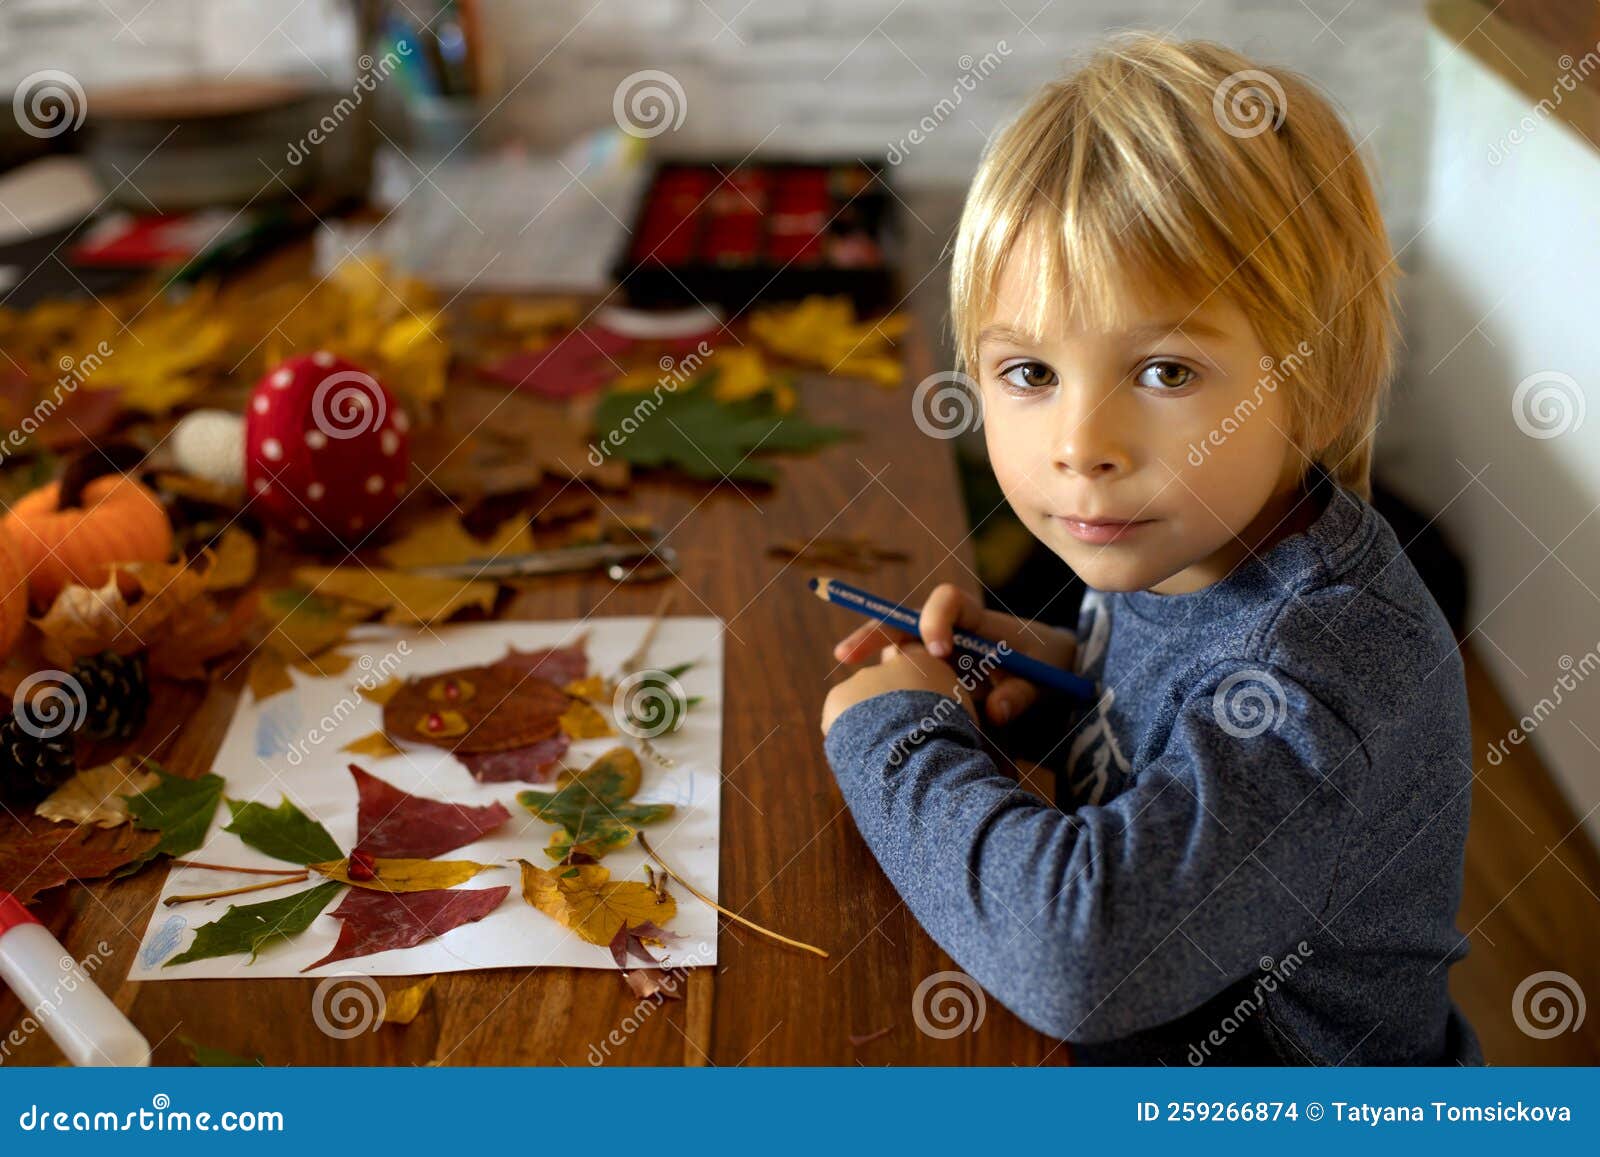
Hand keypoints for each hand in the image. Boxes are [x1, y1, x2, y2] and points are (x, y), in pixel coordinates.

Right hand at [830, 582, 1076, 728]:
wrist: (1051, 683)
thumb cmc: (1051, 670)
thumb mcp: (1048, 679)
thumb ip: (1024, 693)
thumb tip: (996, 711)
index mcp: (976, 621)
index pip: (948, 601)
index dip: (937, 618)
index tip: (939, 649)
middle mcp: (947, 637)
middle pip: (901, 626)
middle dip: (870, 636)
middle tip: (844, 655)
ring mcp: (933, 662)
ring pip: (896, 663)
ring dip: (881, 680)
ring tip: (871, 709)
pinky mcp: (929, 688)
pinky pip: (903, 692)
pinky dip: (891, 707)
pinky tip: (881, 730)